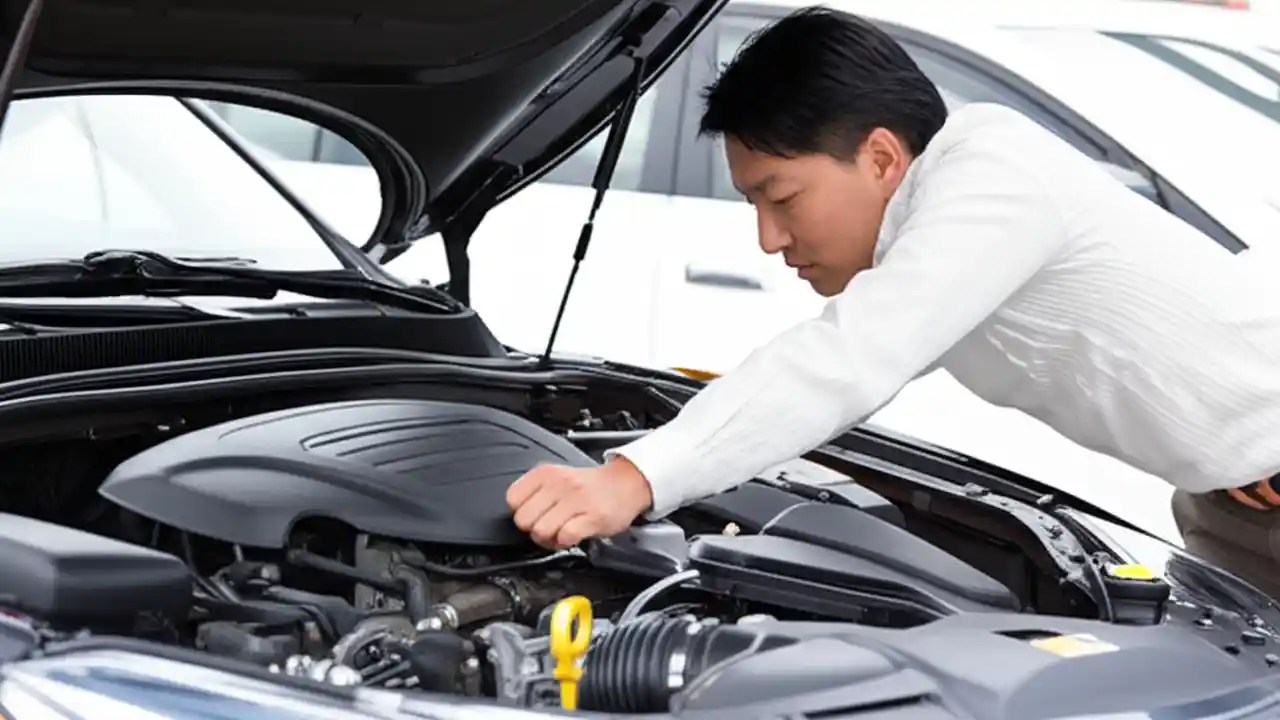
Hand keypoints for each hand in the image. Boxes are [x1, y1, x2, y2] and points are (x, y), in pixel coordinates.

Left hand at [506, 456, 653, 548]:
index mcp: (546, 473)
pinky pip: (565, 537)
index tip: (534, 514)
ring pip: (541, 531)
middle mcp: (560, 484)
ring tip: (561, 533)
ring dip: (549, 539)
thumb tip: (518, 515)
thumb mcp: (557, 477)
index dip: (521, 513)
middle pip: (523, 520)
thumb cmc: (590, 486)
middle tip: (548, 528)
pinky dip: (565, 542)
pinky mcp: (593, 517)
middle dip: (533, 530)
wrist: (627, 483)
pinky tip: (572, 536)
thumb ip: (535, 492)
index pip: (512, 499)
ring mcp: (577, 500)